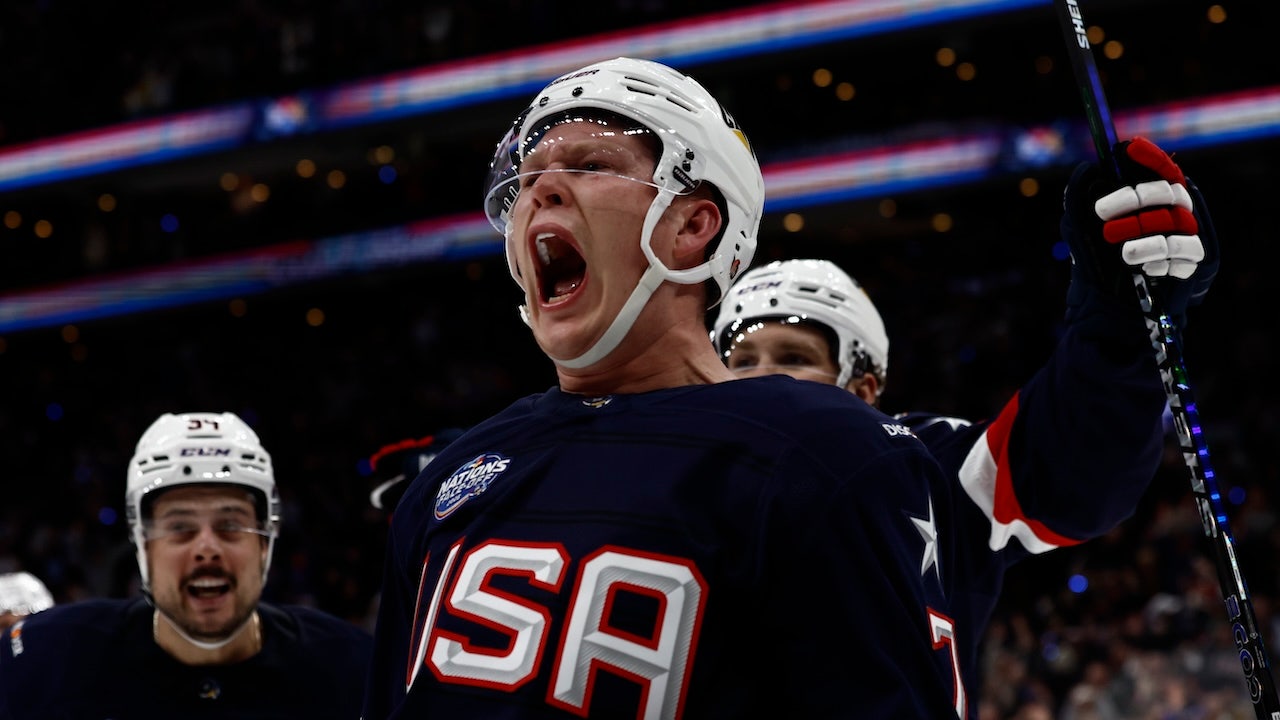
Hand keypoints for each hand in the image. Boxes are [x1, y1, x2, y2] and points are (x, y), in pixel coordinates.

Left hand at [1061, 137, 1218, 322]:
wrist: (1107, 306)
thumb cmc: (1097, 262)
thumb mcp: (1080, 230)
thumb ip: (1079, 201)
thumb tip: (1085, 169)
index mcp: (1151, 202)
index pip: (1162, 171)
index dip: (1151, 158)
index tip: (1131, 148)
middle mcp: (1171, 214)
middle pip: (1168, 192)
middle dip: (1134, 198)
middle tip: (1100, 212)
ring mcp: (1184, 236)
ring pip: (1176, 223)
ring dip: (1144, 235)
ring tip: (1122, 252)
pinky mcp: (1190, 262)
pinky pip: (1186, 251)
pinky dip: (1161, 257)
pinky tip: (1145, 268)